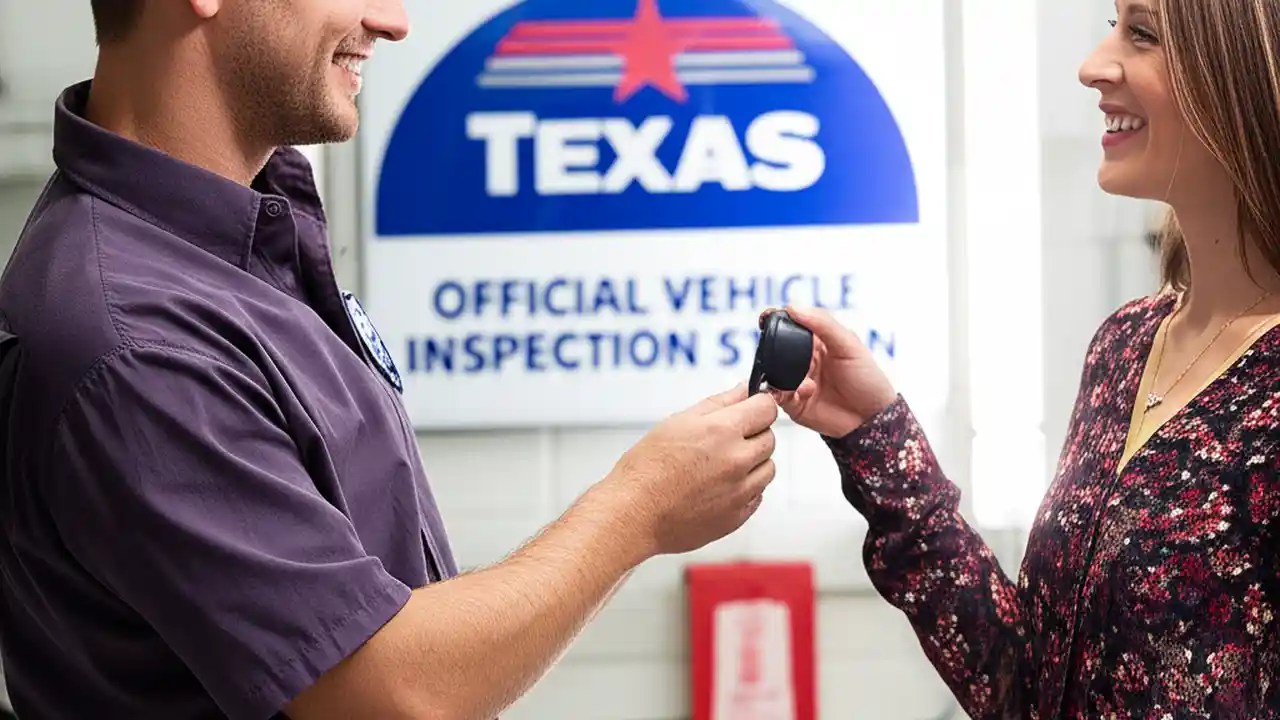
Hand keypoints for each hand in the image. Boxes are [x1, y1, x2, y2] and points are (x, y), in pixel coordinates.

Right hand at [602, 384, 778, 556]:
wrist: (634, 513)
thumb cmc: (647, 469)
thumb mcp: (678, 422)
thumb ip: (718, 403)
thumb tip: (743, 390)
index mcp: (723, 431)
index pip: (767, 408)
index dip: (758, 406)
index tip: (750, 410)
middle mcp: (737, 460)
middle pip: (770, 438)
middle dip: (754, 434)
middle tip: (726, 440)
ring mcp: (740, 491)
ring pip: (768, 469)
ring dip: (753, 463)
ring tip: (720, 466)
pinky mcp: (738, 516)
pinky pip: (757, 495)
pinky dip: (746, 488)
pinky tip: (719, 486)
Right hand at [764, 305, 897, 437]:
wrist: (872, 420)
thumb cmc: (868, 380)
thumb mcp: (850, 345)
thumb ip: (823, 324)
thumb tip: (793, 307)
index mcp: (815, 341)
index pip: (790, 324)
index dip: (776, 319)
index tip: (767, 317)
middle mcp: (802, 360)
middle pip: (774, 348)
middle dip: (772, 350)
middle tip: (778, 354)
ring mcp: (795, 381)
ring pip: (772, 372)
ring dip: (780, 375)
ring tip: (803, 382)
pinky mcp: (792, 403)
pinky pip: (776, 395)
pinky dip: (783, 393)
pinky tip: (805, 393)